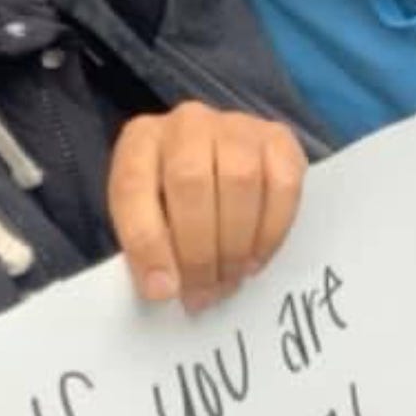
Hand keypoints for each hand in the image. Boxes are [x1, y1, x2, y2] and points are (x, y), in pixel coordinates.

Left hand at [108, 102, 306, 312]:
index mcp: (140, 139)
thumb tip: (164, 289)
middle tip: (201, 294)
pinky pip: (282, 184)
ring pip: (239, 180)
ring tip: (227, 280)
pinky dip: (270, 232)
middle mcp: (187, 122)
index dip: (146, 243)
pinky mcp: (278, 139)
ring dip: (234, 244)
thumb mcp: (144, 217)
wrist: (218, 165)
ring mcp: (236, 125)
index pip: (133, 185)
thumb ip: (145, 248)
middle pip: (191, 181)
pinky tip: (254, 259)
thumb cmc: (173, 199)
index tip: (162, 291)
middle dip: (197, 251)